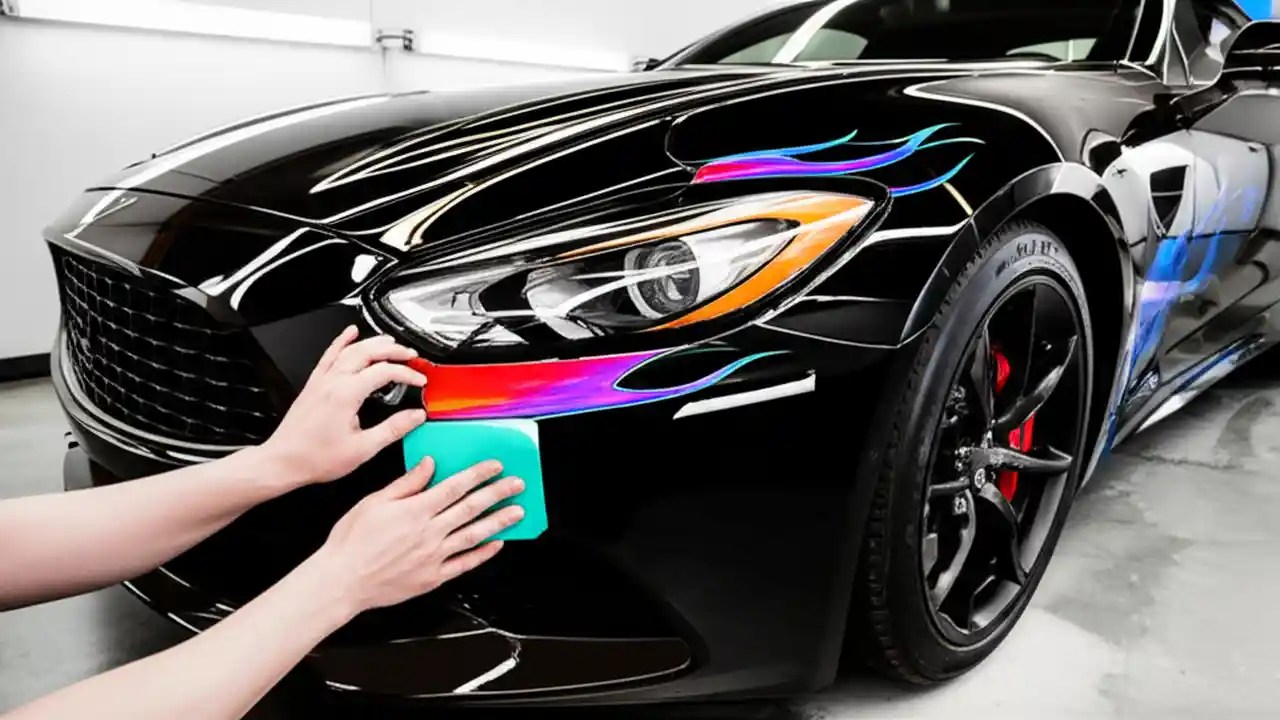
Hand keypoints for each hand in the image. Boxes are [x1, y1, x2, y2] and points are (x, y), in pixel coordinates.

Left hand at [258, 326, 427, 489]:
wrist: (284, 461)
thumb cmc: (316, 458)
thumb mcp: (363, 448)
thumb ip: (393, 429)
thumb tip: (415, 417)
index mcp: (346, 394)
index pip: (384, 372)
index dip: (407, 374)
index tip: (419, 381)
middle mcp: (333, 382)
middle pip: (368, 352)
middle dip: (394, 350)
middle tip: (411, 356)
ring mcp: (321, 380)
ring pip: (350, 349)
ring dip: (373, 343)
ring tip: (391, 343)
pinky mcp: (314, 384)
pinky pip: (329, 354)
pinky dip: (342, 341)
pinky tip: (350, 333)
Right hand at [312, 459, 524, 616]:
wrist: (342, 580)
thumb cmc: (351, 542)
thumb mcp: (374, 502)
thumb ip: (406, 484)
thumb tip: (428, 464)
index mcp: (415, 510)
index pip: (455, 486)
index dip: (479, 474)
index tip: (495, 466)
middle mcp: (429, 532)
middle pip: (471, 508)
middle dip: (498, 493)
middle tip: (517, 485)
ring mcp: (433, 556)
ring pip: (474, 535)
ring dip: (499, 521)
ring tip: (517, 512)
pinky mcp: (433, 576)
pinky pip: (464, 563)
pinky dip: (483, 553)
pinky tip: (496, 544)